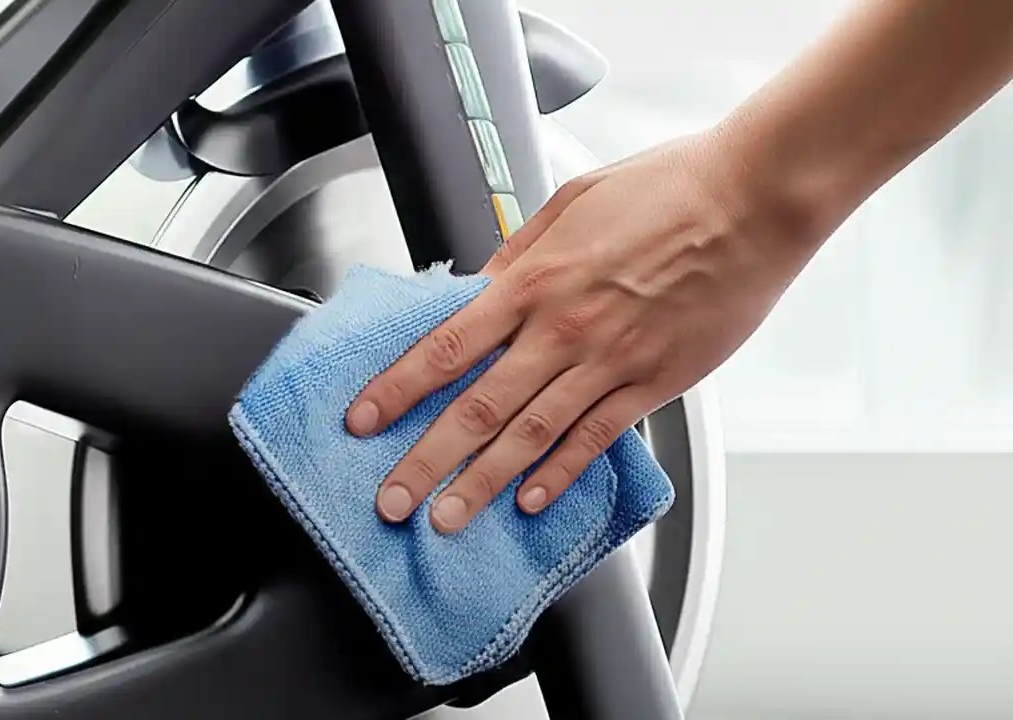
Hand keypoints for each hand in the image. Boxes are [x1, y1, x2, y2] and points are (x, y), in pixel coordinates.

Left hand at [346, 129, 819, 532]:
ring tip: (446, 518)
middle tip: (391, 499)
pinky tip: (530, 501)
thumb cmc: (666, 188)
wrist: (754, 199)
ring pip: (530, 435)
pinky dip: (561, 473)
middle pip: (476, 407)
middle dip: (425, 459)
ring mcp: (609, 361)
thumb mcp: (570, 203)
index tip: (363, 420)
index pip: (446, 345)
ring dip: (482, 482)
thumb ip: (518, 253)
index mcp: (532, 279)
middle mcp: (561, 328)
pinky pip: (597, 437)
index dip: (398, 388)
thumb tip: (477, 289)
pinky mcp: (655, 382)